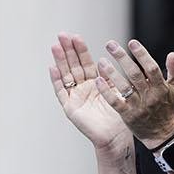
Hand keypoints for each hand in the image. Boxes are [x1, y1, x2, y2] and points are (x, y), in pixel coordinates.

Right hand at [50, 33, 133, 156]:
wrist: (117, 138)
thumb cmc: (120, 117)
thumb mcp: (118, 91)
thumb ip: (110, 76)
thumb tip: (105, 60)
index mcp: (96, 82)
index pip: (86, 62)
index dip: (80, 49)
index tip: (76, 36)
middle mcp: (84, 87)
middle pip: (74, 65)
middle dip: (68, 50)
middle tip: (62, 35)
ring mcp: (75, 96)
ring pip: (66, 74)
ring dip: (60, 60)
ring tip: (55, 46)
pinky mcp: (70, 108)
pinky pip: (61, 92)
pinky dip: (56, 80)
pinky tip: (52, 68)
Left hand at [96, 39, 173, 147]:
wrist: (164, 134)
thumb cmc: (167, 108)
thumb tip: (172, 54)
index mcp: (161, 87)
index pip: (151, 68)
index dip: (142, 54)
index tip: (132, 42)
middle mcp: (149, 96)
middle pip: (135, 74)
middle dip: (122, 58)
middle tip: (111, 44)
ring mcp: (138, 106)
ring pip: (124, 87)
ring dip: (112, 73)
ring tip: (102, 60)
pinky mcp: (128, 115)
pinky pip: (115, 102)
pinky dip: (106, 91)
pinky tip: (98, 80)